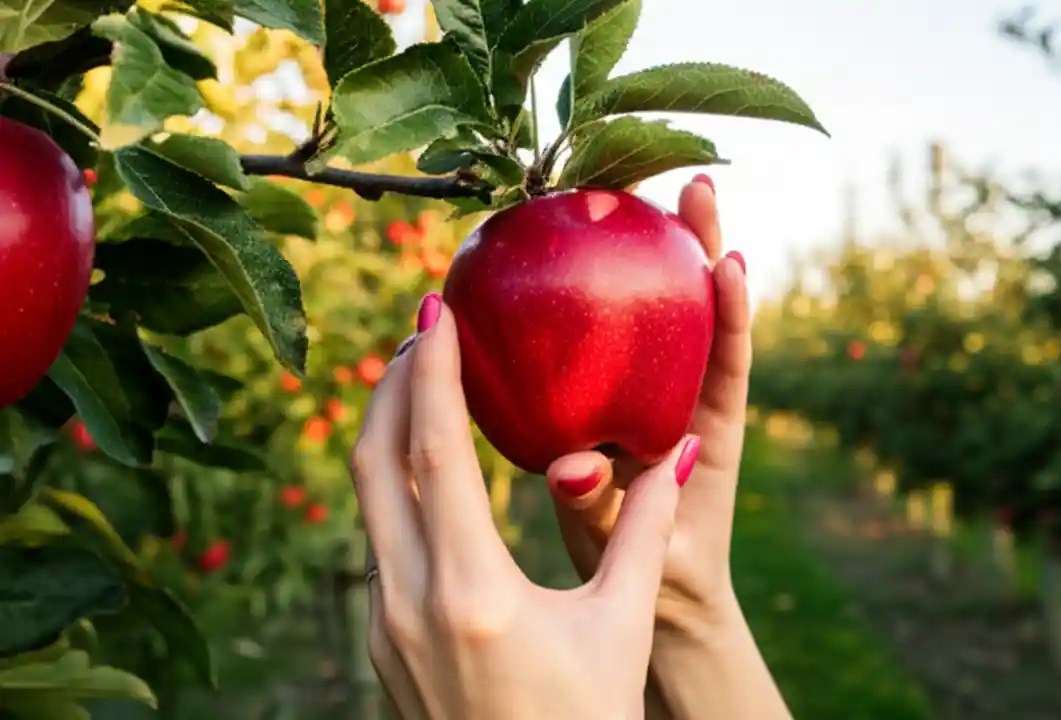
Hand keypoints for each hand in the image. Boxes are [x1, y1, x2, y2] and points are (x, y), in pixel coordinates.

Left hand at [352, 295, 701, 719]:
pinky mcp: (383, 643)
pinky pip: (378, 540)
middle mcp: (408, 602)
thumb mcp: (620, 627)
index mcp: (469, 591)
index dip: (436, 374)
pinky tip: (431, 474)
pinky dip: (395, 486)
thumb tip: (677, 451)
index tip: (436, 310)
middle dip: (396, 385)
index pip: (437, 454)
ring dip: (389, 434)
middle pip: (375, 463)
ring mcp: (384, 626)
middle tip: (428, 331)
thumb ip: (645, 534)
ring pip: (367, 502)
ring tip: (426, 385)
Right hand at [545, 174, 748, 632]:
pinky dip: (596, 298)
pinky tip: (568, 252)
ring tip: (648, 187)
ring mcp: (654, 397)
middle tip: (696, 183)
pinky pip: (607, 343)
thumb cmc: (656, 584)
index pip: (729, 360)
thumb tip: (575, 466)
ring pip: (658, 314)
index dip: (732, 309)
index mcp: (710, 433)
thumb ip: (604, 509)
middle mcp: (688, 401)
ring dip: (655, 252)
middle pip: (701, 314)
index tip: (730, 259)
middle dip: (701, 247)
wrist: (659, 604)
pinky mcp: (618, 403)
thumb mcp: (632, 552)